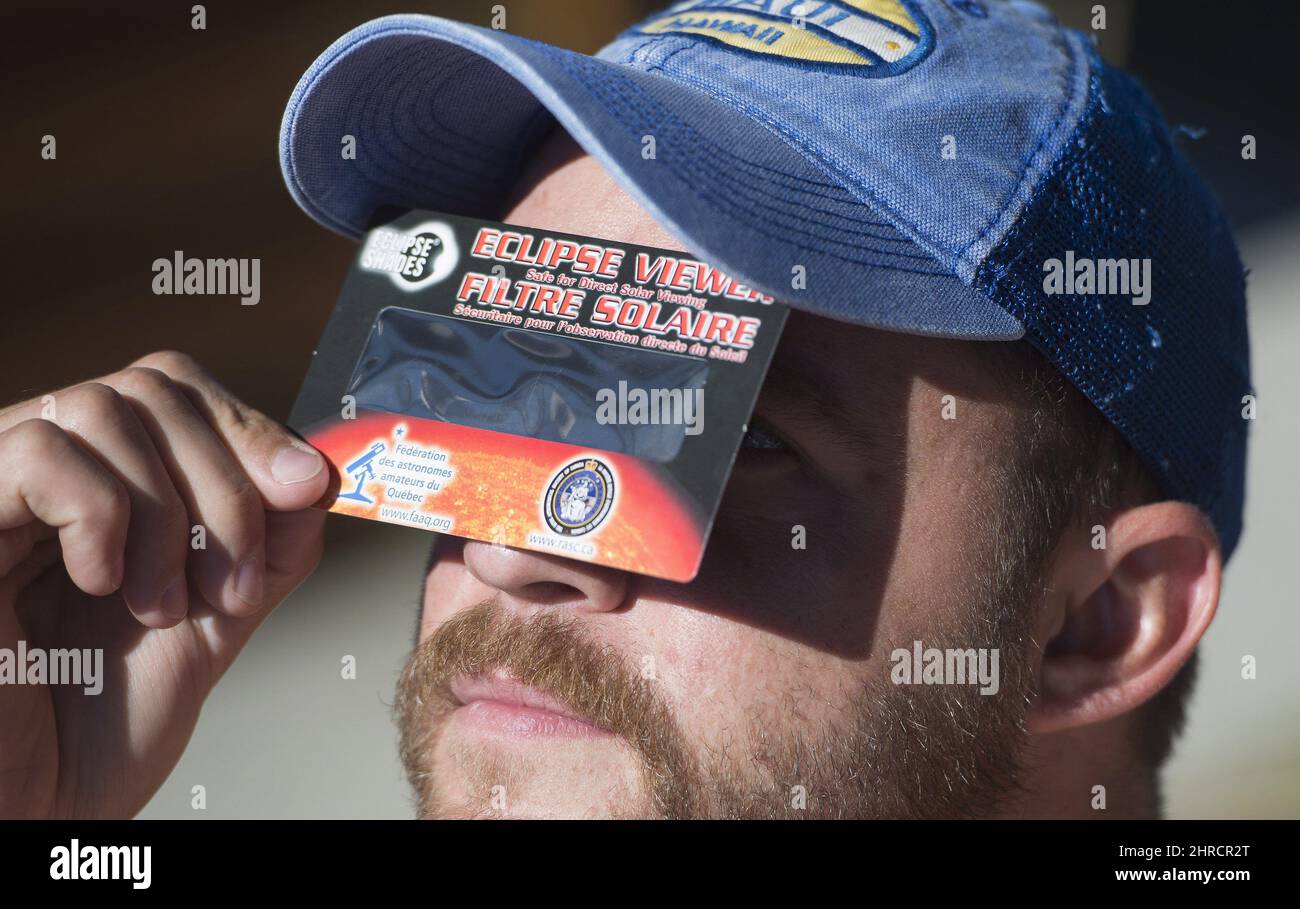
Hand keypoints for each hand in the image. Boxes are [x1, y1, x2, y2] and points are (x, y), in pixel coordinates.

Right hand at [0, 351, 327, 817]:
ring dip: (167, 514)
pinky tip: (101, 583)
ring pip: (102, 408)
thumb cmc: (104, 724)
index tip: (304, 489)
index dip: (248, 427)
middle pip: (151, 387)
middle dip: (225, 482)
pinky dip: (100, 517)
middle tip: (230, 583)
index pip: (176, 388)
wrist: (38, 807)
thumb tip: (318, 466)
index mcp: (104, 483)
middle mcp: (45, 474)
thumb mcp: (217, 617)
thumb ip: (270, 541)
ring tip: (159, 605)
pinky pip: (41, 454)